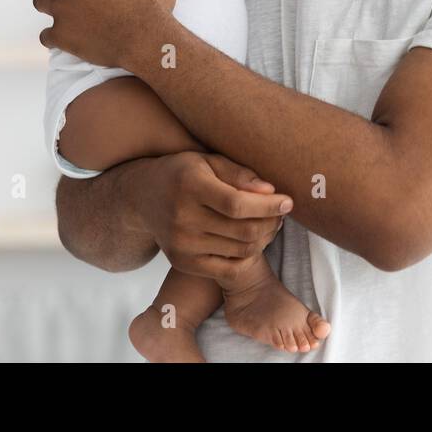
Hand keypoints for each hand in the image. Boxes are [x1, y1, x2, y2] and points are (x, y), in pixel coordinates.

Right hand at [133, 151, 290, 283]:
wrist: (143, 197)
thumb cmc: (183, 173)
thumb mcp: (208, 161)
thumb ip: (239, 174)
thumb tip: (270, 191)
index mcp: (190, 186)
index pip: (237, 204)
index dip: (268, 206)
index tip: (288, 201)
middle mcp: (182, 218)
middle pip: (243, 230)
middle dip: (272, 222)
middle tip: (280, 212)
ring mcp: (181, 245)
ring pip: (241, 250)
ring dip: (264, 238)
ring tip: (269, 223)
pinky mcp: (183, 263)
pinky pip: (229, 269)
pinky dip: (248, 257)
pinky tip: (253, 241)